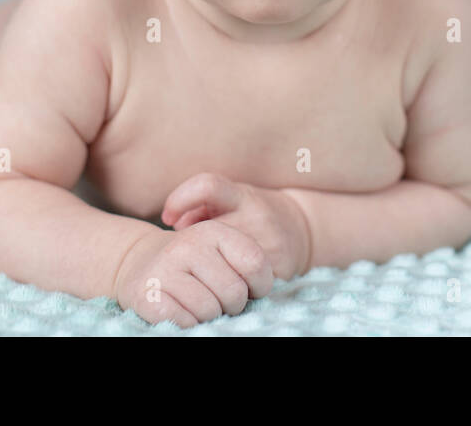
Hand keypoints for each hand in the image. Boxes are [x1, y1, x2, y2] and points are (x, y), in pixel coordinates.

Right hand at [112, 221, 273, 327]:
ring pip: (210, 311)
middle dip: (231, 305)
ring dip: (208, 316)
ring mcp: (165, 268)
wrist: (140, 261)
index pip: (255, 263)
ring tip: (197, 303)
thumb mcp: (220, 251)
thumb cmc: (193, 263)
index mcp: (214, 231)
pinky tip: (179, 311)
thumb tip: (256, 293)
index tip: (248, 288)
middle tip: (217, 298)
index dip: (259, 285)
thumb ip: (246, 265)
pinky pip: (184, 322)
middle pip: (234, 292)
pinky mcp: (146, 294)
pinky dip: (187, 324)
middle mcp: (188, 244)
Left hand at [162, 172, 311, 279]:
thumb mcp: (232, 199)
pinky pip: (241, 283)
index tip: (167, 217)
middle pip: (210, 234)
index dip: (180, 198)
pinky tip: (223, 283)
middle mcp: (257, 217)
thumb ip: (201, 207)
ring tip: (202, 271)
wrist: (302, 230)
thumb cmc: (255, 213)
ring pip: (223, 264)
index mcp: (242, 196)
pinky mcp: (278, 270)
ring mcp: (269, 245)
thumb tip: (176, 224)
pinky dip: (226, 284)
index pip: (208, 186)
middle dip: (191, 248)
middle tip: (183, 256)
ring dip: (207, 270)